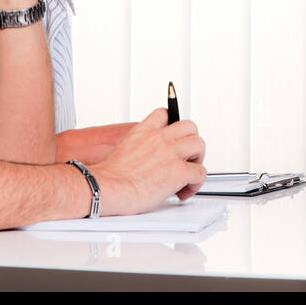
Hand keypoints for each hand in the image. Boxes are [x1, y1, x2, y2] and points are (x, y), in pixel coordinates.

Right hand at [89, 109, 206, 214]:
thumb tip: (147, 160)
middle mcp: (159, 138)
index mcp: (144, 131)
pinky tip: (185, 190)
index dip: (173, 124)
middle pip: (189, 126)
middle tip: (186, 156)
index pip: (165, 114)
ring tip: (189, 173)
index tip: (175, 134)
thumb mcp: (122, 149)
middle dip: (191, 141)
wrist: (105, 187)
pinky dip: (196, 183)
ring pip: (199, 145)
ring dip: (197, 160)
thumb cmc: (109, 177)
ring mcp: (171, 153)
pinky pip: (200, 172)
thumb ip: (140, 147)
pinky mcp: (178, 171)